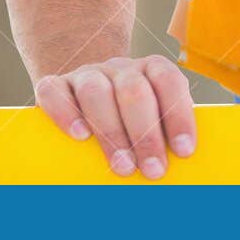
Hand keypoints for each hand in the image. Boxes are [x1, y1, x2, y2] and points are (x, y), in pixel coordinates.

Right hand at [34, 55, 197, 178]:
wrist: (89, 95)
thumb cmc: (133, 119)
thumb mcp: (155, 119)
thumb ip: (167, 135)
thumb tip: (185, 172)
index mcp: (152, 69)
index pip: (169, 82)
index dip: (179, 116)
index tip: (184, 151)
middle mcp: (120, 67)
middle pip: (133, 90)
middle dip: (146, 134)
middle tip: (152, 170)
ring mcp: (86, 73)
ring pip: (95, 92)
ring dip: (111, 132)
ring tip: (122, 166)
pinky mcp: (57, 85)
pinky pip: (54, 92)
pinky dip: (66, 114)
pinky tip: (80, 137)